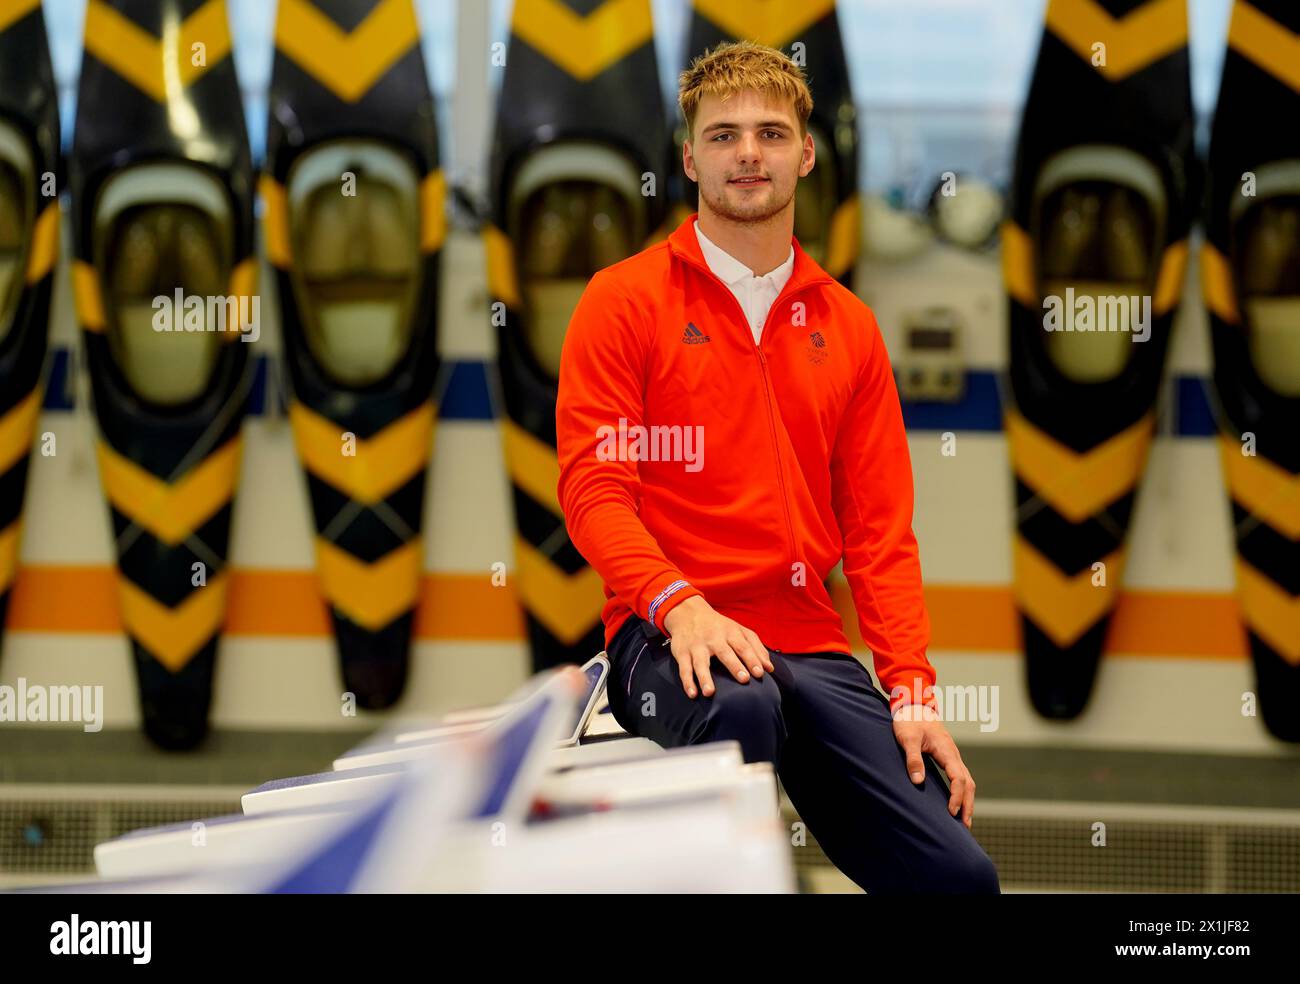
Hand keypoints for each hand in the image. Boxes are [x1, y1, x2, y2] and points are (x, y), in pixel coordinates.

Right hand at [661, 596, 774, 697]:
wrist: (688, 613)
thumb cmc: (719, 626)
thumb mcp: (739, 630)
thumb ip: (756, 648)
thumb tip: (769, 668)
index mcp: (730, 632)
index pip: (743, 646)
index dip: (752, 659)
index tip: (760, 673)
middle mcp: (713, 639)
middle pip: (725, 653)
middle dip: (734, 666)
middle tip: (744, 679)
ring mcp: (697, 646)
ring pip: (700, 662)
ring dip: (705, 677)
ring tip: (710, 693)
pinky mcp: (682, 653)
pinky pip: (684, 669)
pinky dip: (687, 681)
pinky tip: (693, 694)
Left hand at [891, 703, 976, 828]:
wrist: (913, 704)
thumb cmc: (909, 720)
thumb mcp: (907, 738)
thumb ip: (913, 758)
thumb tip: (918, 781)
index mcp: (947, 751)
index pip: (959, 779)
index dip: (957, 797)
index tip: (952, 812)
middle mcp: (953, 754)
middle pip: (969, 783)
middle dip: (968, 805)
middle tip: (965, 826)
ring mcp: (952, 755)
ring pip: (967, 780)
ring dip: (967, 800)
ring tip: (964, 820)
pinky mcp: (947, 757)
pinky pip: (960, 777)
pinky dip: (962, 792)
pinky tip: (957, 802)